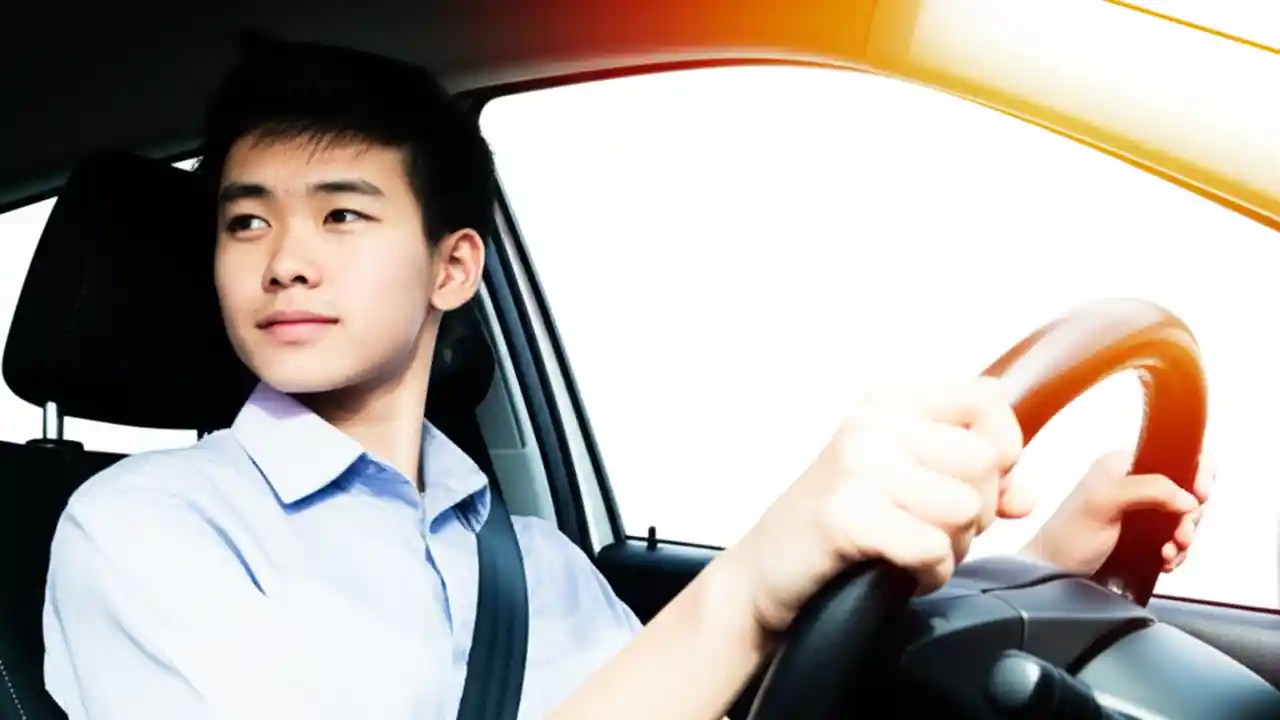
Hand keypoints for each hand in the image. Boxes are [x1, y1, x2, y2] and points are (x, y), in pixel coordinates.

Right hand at [725, 378, 1034, 636]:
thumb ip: (968, 478)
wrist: (763, 571)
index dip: (1003, 448)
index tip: (975, 483)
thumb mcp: (904, 485)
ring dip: (952, 547)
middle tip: (930, 531)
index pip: (988, 399)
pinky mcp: (845, 514)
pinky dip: (927, 574)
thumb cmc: (835, 528)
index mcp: (889, 405)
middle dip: (975, 512)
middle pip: (985, 460)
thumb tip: (1025, 493)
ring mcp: (857, 465)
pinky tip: (900, 572)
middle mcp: (873, 424)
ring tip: (911, 550)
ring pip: (965, 506)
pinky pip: (932, 547)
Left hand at [1020, 450, 1211, 574]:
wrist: (1053, 571)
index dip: (1197, 469)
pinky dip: (1176, 551)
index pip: (1175, 452)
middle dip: (1191, 514)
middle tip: (1181, 534)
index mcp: (1125, 463)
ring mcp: (1140, 510)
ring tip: (1170, 552)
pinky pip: (1175, 538)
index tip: (1200, 494)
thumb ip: (1146, 490)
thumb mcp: (1103, 503)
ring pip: (1183, 516)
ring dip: (1184, 536)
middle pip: (1187, 488)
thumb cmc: (1068, 535)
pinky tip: (1165, 560)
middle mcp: (1135, 482)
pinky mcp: (1143, 535)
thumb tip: (1188, 497)